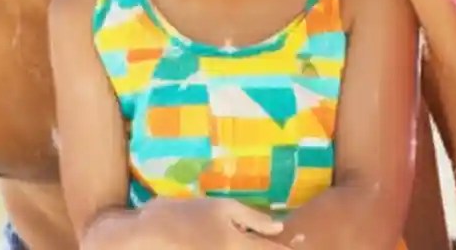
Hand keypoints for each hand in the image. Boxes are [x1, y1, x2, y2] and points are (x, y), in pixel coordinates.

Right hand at [136, 197, 286, 248]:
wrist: (151, 235)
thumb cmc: (187, 215)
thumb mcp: (222, 208)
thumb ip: (252, 218)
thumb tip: (279, 226)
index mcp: (239, 246)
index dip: (290, 247)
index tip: (304, 240)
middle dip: (275, 247)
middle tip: (295, 240)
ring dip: (259, 246)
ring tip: (263, 239)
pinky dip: (245, 248)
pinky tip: (242, 240)